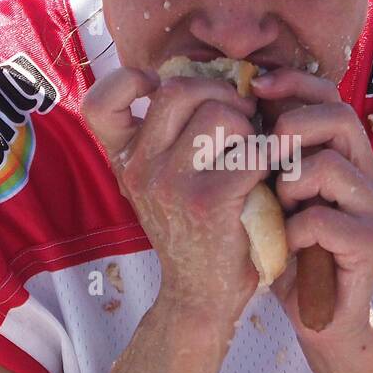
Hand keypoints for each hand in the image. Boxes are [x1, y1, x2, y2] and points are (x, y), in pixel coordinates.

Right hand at [80, 64, 271, 327]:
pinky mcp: (209, 200)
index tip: (159, 89)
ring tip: (253, 150)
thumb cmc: (195, 229)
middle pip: (179, 89)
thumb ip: (170, 135)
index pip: (100, 102)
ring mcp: (170, 183)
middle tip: (240, 118)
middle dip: (221, 93)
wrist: (203, 296)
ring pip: (219, 113)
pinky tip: (272, 173)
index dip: (129, 80)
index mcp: (125, 160)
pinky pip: (251, 151)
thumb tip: (215, 76)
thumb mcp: (164, 182)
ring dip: (248, 125)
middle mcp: (139, 168)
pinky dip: (271, 156)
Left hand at [251, 67, 372, 345]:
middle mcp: (371, 175)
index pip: (331, 96)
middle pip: (340, 117)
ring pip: (330, 166)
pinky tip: (287, 246)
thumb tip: (238, 102)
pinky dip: (294, 231)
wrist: (320, 320)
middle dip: (292, 129)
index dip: (295, 82)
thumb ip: (272, 154)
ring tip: (279, 212)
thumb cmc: (290, 253)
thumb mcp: (274, 193)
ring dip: (290, 186)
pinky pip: (323, 219)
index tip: (256, 87)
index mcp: (349, 157)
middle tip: (265, 157)